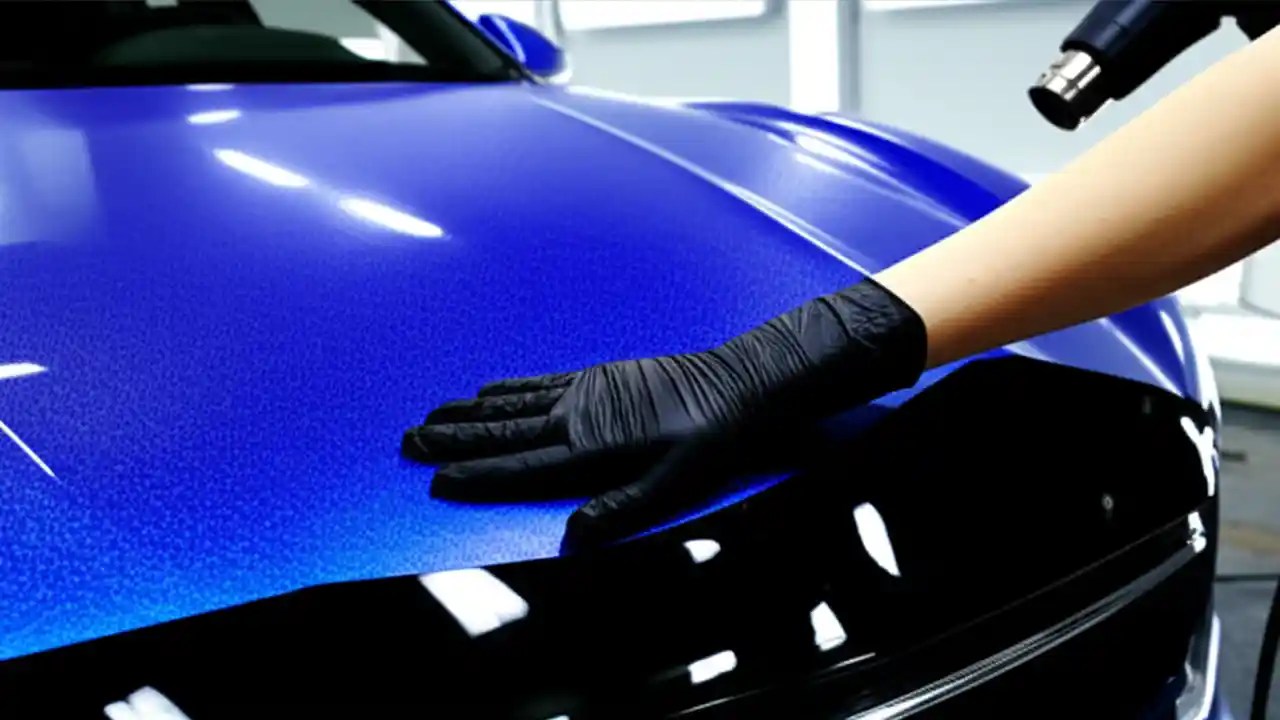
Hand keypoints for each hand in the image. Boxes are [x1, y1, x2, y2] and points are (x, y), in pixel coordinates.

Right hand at [403, 278, 927, 539]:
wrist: (738, 384)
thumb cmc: (710, 441)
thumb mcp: (674, 486)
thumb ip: (621, 509)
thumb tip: (574, 536)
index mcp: (590, 448)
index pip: (520, 468)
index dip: (475, 475)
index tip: (434, 480)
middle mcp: (577, 415)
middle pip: (502, 431)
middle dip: (452, 438)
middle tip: (406, 440)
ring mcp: (584, 391)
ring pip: (512, 404)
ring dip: (468, 411)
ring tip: (430, 413)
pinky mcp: (596, 375)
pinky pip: (539, 382)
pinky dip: (507, 387)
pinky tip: (486, 389)